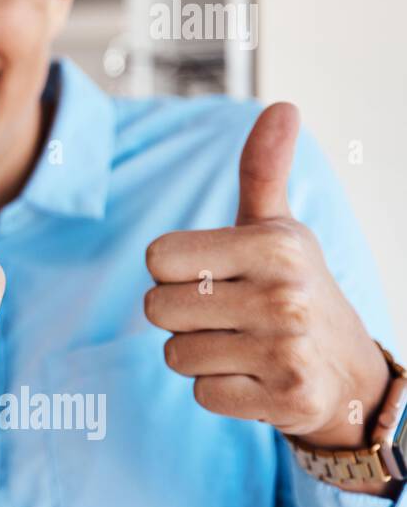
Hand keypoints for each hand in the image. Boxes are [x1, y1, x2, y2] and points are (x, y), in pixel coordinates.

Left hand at [144, 103, 389, 456]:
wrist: (350, 373)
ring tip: (242, 346)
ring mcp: (288, 350)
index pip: (157, 257)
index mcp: (274, 245)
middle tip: (226, 316)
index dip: (172, 270)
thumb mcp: (279, 229)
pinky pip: (202, 394)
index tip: (211, 274)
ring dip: (199, 356)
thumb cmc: (294, 288)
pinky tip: (254, 378)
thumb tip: (282, 106)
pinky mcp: (287, 400)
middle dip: (181, 317)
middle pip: (158, 309)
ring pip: (176, 356)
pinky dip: (220, 390)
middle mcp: (284, 295)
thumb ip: (263, 170)